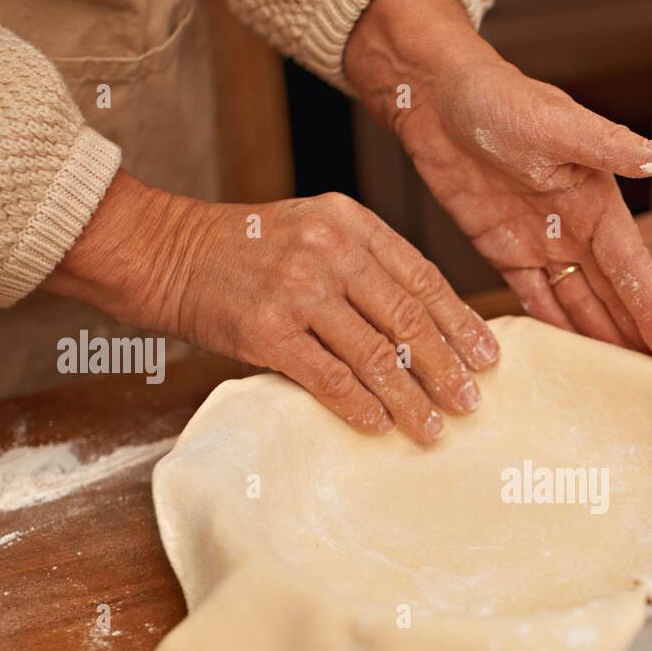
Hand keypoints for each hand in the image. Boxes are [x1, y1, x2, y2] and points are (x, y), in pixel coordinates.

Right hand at [43, 170, 498, 442]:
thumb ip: (364, 267)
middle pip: (407, 318)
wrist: (163, 250)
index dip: (460, 323)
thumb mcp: (312, 233)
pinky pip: (328, 377)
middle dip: (446, 367)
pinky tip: (380, 426)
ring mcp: (297, 289)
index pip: (422, 278)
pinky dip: (359, 405)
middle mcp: (329, 251)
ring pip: (374, 354)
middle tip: (470, 403)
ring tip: (433, 428)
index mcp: (350, 222)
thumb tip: (424, 328)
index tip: (487, 359)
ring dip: (410, 397)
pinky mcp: (266, 329)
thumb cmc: (245, 251)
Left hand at [346, 0, 651, 363]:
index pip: (633, 268)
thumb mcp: (557, 124)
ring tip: (617, 383)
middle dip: (634, 338)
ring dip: (597, 339)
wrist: (435, 97)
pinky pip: (534, 297)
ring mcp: (540, 240)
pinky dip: (551, 326)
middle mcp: (576, 226)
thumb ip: (613, 146)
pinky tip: (565, 357)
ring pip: (576, 302)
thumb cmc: (497, 96)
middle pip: (611, 294)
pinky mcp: (503, 248)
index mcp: (598, 200)